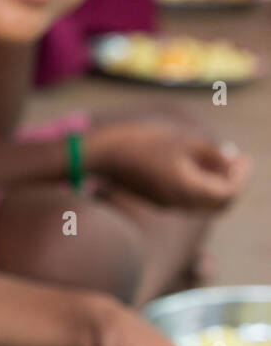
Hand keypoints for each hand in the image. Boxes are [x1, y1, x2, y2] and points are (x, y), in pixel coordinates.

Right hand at [85, 119, 249, 209]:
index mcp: (190, 190)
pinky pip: (186, 199)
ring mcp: (166, 204)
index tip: (244, 157)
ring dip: (215, 186)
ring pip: (203, 203)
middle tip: (236, 163)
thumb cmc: (143, 142)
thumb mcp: (184, 140)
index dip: (241, 175)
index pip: (229, 192)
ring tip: (216, 161)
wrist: (102, 153)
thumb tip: (231, 161)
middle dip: (231, 184)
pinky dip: (198, 187)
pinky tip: (193, 166)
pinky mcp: (155, 200)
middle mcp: (180, 204)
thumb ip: (213, 154)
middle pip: (219, 204)